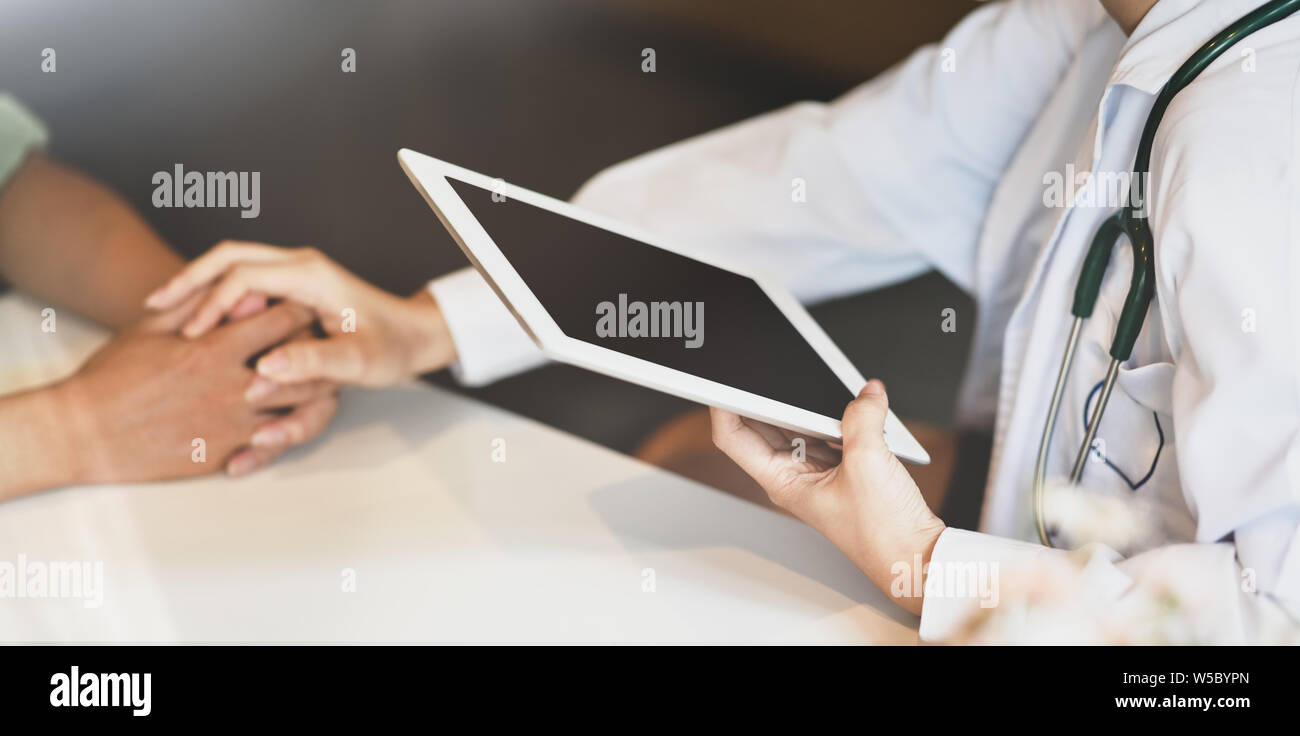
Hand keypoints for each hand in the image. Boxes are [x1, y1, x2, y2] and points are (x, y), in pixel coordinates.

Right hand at [52, 301, 337, 485]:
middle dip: (318, 348)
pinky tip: (291, 415)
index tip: (307, 307)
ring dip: (316, 389)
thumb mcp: (153, 327)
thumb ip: (201, 304)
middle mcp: (233, 386)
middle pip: (305, 362)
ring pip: (302, 406)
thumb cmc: (115, 375)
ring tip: (317, 378)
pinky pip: (278, 441)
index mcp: (215, 348)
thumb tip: (240, 287)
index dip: (300, 310)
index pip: (282, 320)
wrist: (88, 433)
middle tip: (322, 340)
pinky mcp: (230, 452)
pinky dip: (291, 427)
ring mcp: (235, 424)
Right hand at [143, 241, 455, 386]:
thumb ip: (314, 363)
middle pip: (228, 258)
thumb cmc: (391, 347)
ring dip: (196, 284)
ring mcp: (293, 274)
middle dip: (189, 280)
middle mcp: (299, 265)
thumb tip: (264, 370)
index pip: (245, 277)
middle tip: (153, 306)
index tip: (190, 336)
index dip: (212, 304)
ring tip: (160, 310)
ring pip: (231, 266)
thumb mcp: (358, 361)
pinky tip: (190, 319)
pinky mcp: (289, 289)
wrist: (414, 336)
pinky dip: (212, 295)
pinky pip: (241, 282)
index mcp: (312, 275)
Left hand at [709, 380, 945, 614]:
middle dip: (770, 396)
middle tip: (771, 370)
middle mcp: (794, 475)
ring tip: (817, 384)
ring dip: (810, 405)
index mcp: (782, 481)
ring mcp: (818, 471)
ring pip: (801, 425)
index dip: (723, 405)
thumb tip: (867, 393)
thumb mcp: (868, 461)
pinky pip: (830, 431)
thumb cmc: (882, 532)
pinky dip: (840, 416)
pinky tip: (854, 404)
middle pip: (766, 425)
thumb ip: (862, 417)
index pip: (734, 437)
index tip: (722, 380)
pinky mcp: (843, 467)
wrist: (915, 555)